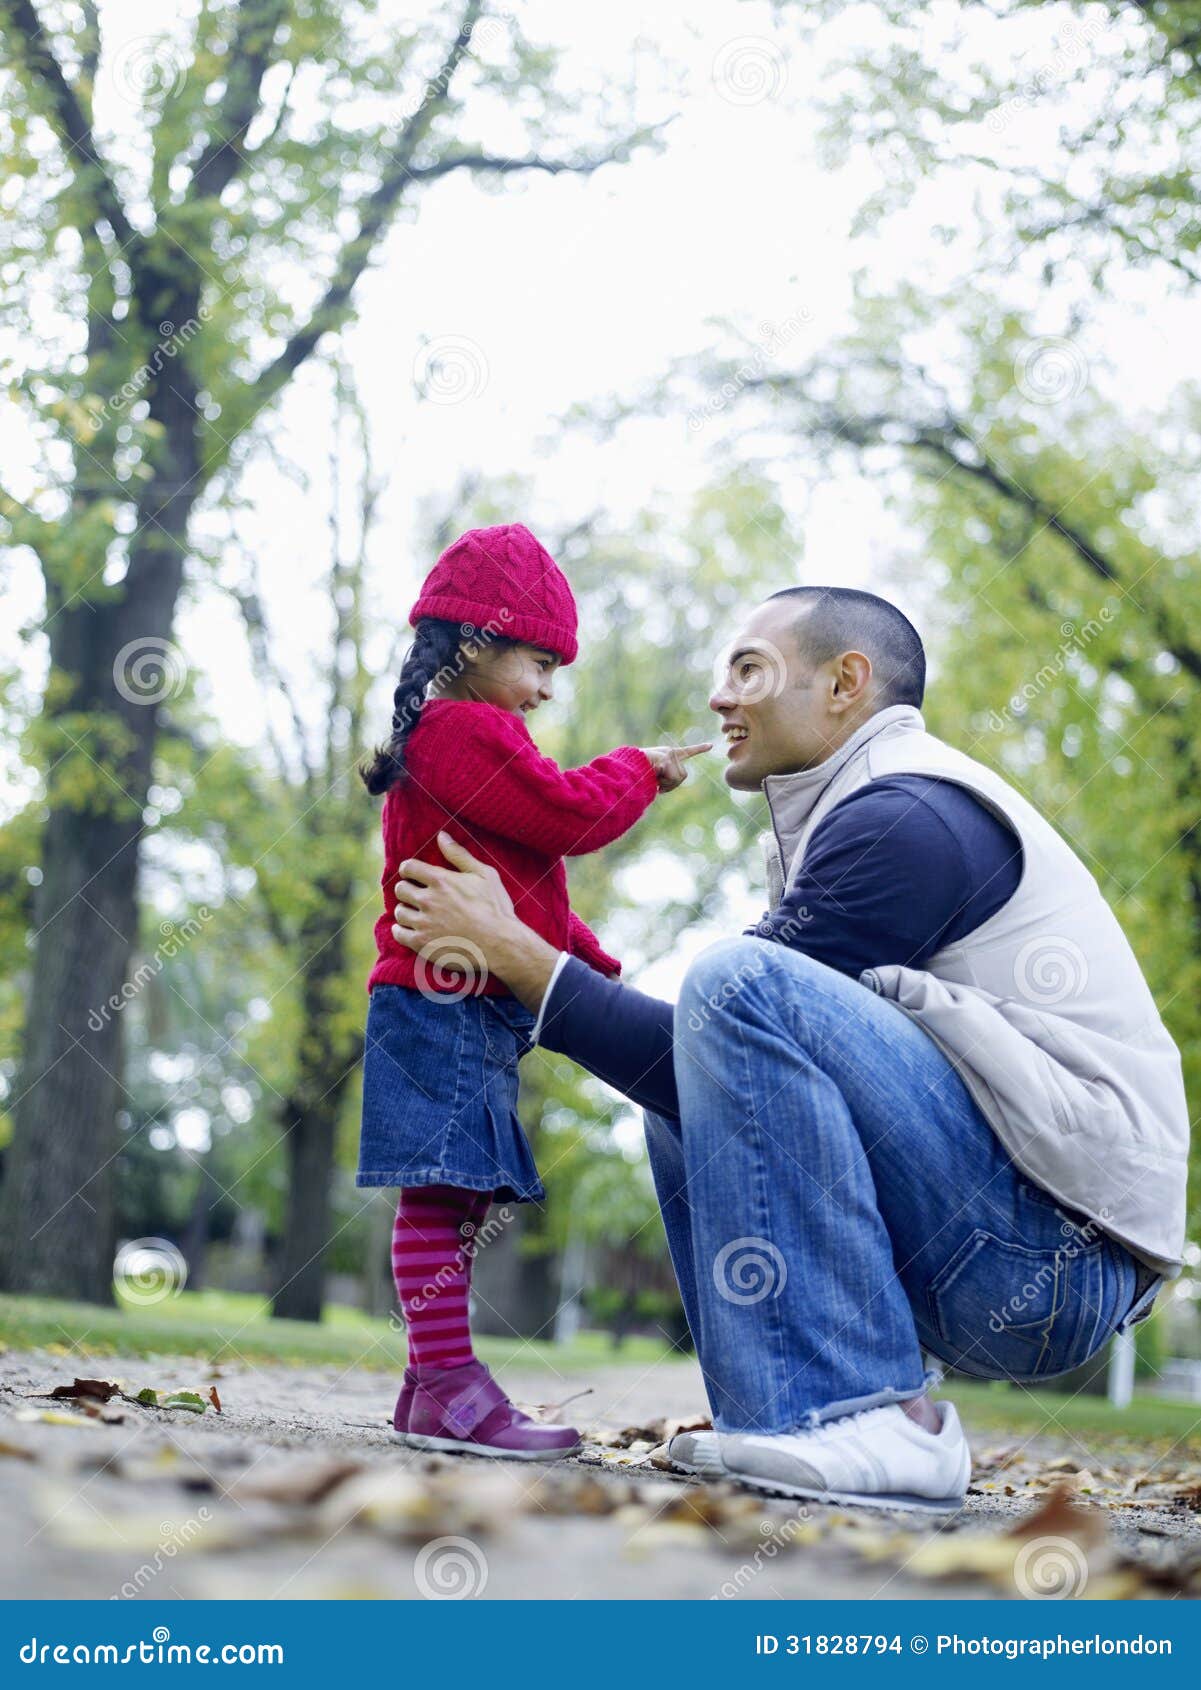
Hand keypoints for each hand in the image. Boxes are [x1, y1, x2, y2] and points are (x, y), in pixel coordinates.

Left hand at [392, 833, 516, 956]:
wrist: (500, 944)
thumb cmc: (496, 908)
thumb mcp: (484, 875)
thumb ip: (459, 855)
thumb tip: (441, 836)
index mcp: (441, 880)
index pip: (408, 868)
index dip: (410, 870)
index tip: (414, 875)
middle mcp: (428, 900)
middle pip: (400, 889)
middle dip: (407, 889)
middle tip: (417, 895)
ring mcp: (424, 923)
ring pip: (399, 912)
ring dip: (406, 910)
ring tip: (417, 913)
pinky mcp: (422, 944)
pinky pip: (399, 934)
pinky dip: (401, 930)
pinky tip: (410, 930)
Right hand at [639, 741, 712, 792]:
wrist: (627, 767)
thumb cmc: (637, 773)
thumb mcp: (652, 776)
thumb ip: (663, 779)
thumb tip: (662, 790)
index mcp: (668, 755)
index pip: (687, 752)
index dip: (699, 749)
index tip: (711, 745)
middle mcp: (671, 752)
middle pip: (682, 776)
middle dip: (671, 785)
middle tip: (657, 784)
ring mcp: (669, 754)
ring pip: (678, 778)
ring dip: (666, 784)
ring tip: (653, 778)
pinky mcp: (666, 758)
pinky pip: (671, 778)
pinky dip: (663, 783)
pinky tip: (654, 776)